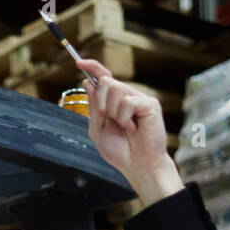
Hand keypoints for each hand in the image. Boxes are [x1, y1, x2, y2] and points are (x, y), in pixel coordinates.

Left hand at [77, 57, 183, 205]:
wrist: (137, 165)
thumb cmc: (120, 151)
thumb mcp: (97, 129)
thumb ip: (93, 107)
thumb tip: (88, 82)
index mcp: (114, 102)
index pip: (103, 78)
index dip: (92, 68)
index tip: (79, 63)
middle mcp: (127, 97)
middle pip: (106, 82)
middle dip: (101, 102)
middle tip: (109, 119)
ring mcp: (139, 99)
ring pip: (116, 89)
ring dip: (114, 113)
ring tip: (125, 127)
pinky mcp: (150, 104)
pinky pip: (128, 103)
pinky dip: (125, 119)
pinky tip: (134, 128)